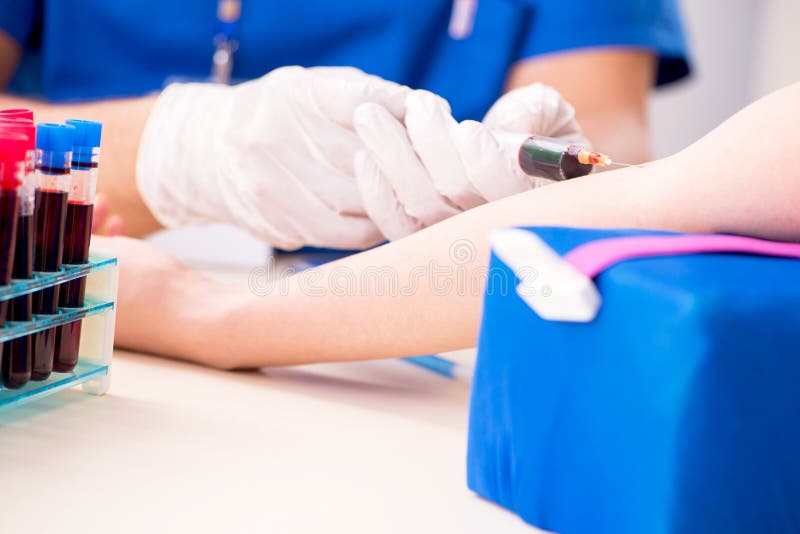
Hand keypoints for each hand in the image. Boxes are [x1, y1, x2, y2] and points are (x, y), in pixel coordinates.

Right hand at [136, 66, 409, 249]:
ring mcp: (275, 186)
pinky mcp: (280, 224)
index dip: (401, 116)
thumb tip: (425, 111)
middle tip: (426, 165)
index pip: (363, 102)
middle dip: (404, 162)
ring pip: (360, 201)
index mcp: (291, 95)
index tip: (423, 122)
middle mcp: (275, 138)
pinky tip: (382, 213)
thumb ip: (363, 93)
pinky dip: (374, 225)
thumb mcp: (309, 87)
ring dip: (393, 198)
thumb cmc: (278, 116)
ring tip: (410, 191)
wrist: (208, 154)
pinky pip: (347, 234)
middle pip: (366, 157)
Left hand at [353, 83, 587, 239]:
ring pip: (422, 211)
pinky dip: (378, 195)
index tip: (469, 128)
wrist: (514, 165)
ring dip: (393, 159)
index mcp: (538, 202)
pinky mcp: (425, 244)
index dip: (487, 164)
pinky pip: (398, 229)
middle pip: (458, 200)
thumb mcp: (550, 115)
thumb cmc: (538, 133)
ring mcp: (458, 242)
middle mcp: (497, 230)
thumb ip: (537, 111)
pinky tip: (366, 160)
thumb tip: (511, 124)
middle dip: (433, 146)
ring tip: (372, 118)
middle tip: (416, 103)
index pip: (510, 192)